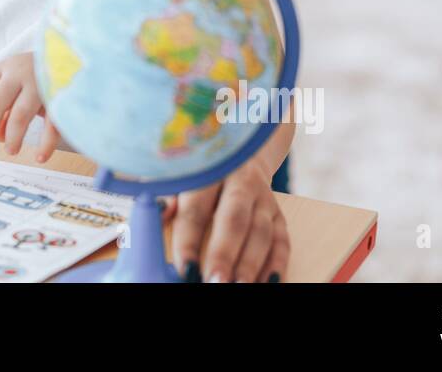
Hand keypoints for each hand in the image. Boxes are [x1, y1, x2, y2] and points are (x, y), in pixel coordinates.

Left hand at [0, 53, 59, 161]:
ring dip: (13, 136)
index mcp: (6, 67)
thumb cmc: (40, 73)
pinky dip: (45, 143)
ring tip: (10, 151)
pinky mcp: (60, 96)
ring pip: (20, 114)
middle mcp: (21, 73)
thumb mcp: (19, 81)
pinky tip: (40, 157)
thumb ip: (6, 105)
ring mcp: (41, 83)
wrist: (76, 56)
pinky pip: (51, 124)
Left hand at [170, 155, 289, 281]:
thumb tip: (158, 214)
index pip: (196, 209)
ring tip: (240, 288)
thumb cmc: (203, 174)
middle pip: (233, 220)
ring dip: (251, 265)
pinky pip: (282, 241)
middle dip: (224, 255)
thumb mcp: (183, 177)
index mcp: (209, 173)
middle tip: (215, 282)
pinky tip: (268, 283)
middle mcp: (240, 183)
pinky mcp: (279, 214)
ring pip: (260, 233)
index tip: (184, 269)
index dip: (188, 241)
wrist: (245, 154)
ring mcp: (263, 199)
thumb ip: (170, 198)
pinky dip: (276, 264)